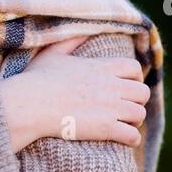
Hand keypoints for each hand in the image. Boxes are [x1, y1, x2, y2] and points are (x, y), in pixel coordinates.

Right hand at [0, 34, 150, 151]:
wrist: (29, 104)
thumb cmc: (35, 80)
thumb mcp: (52, 54)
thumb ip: (71, 41)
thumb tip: (82, 30)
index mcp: (100, 67)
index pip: (134, 68)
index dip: (135, 78)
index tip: (126, 87)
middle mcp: (110, 85)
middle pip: (142, 92)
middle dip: (137, 101)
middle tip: (126, 109)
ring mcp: (110, 107)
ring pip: (140, 113)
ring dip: (134, 121)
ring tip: (125, 126)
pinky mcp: (105, 128)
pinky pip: (132, 135)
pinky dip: (132, 138)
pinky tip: (126, 141)